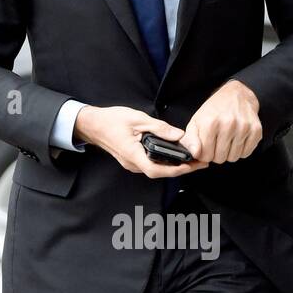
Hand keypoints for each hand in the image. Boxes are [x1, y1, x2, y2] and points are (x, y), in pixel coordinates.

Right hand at [74, 106, 209, 178]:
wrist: (92, 125)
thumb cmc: (111, 121)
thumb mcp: (137, 119)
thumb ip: (159, 127)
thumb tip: (179, 135)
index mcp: (133, 154)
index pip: (157, 170)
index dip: (176, 170)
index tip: (191, 166)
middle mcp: (132, 163)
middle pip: (160, 173)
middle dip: (182, 169)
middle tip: (200, 162)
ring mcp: (131, 164)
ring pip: (156, 170)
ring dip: (174, 167)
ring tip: (191, 160)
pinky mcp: (132, 160)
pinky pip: (151, 165)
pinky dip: (165, 163)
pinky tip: (174, 156)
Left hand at [179, 80, 260, 164]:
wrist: (236, 95)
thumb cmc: (214, 110)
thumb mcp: (196, 122)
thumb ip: (190, 140)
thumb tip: (195, 154)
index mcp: (210, 122)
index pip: (205, 156)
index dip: (205, 154)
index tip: (207, 146)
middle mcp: (228, 124)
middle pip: (220, 158)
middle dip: (217, 154)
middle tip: (217, 142)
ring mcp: (243, 127)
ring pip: (233, 158)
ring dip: (229, 153)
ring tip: (227, 140)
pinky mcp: (255, 130)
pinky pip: (246, 153)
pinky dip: (241, 150)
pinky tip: (237, 139)